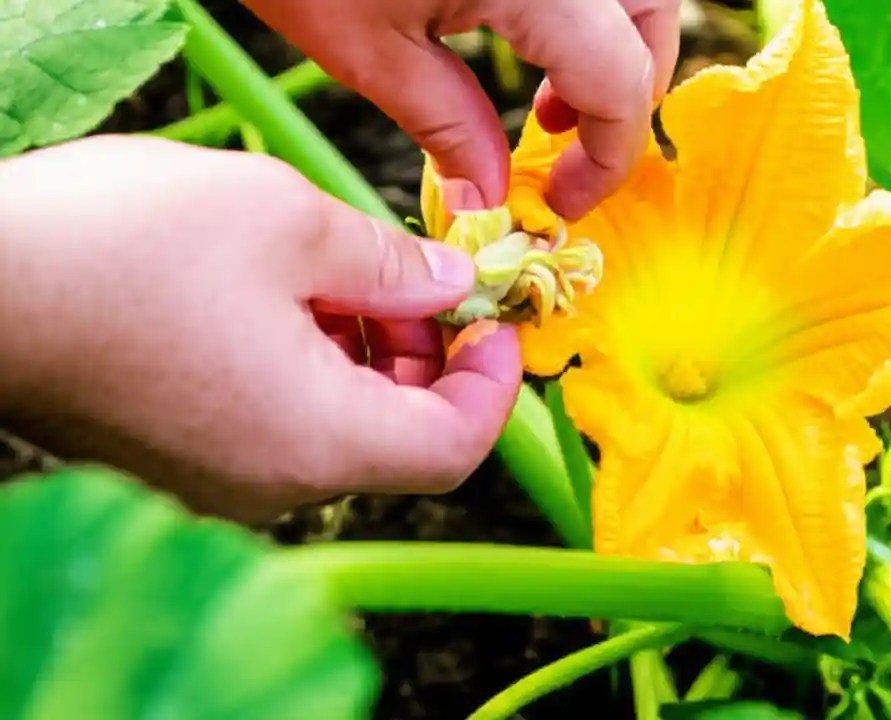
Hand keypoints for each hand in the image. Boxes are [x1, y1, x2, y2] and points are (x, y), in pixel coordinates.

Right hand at [0, 136, 521, 523]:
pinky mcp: (181, 462)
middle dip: (429, 358)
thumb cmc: (119, 245)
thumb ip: (391, 264)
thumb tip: (450, 285)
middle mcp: (275, 483)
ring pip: (339, 429)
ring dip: (367, 357)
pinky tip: (283, 302)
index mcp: (319, 439)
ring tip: (338, 276)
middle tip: (415, 280)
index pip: (457, 447)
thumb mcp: (286, 221)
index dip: (494, 383)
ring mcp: (222, 481)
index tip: (493, 320)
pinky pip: (279, 428)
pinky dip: (309, 372)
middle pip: (400, 439)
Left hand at [242, 0, 679, 218]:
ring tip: (550, 98)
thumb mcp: (367, 48)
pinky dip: (584, 12)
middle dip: (626, 96)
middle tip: (561, 146)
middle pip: (654, 22)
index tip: (562, 203)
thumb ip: (448, 124)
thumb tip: (491, 195)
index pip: (622, 84)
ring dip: (614, 47)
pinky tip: (530, 34)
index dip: (606, 160)